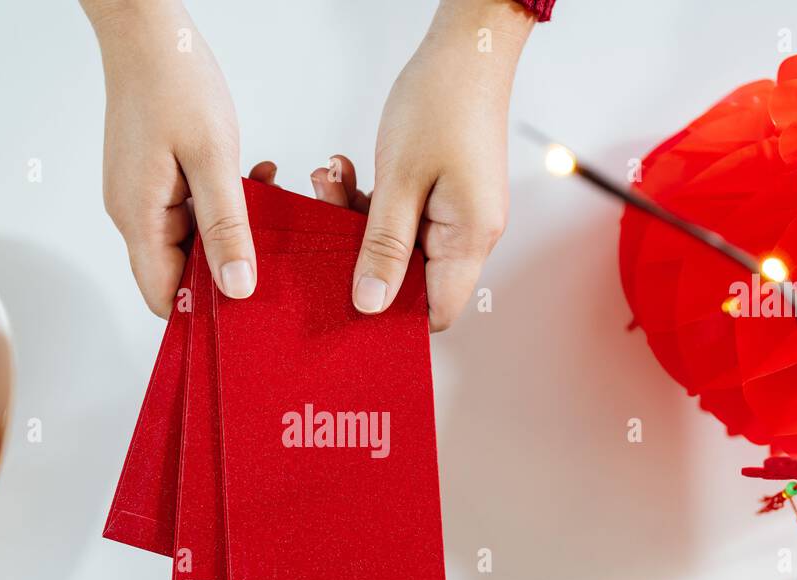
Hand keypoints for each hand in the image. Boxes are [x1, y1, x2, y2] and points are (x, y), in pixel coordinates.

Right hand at [82, 0, 254, 316]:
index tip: (249, 303)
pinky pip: (189, 210)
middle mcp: (132, 214)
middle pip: (178, 272)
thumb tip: (237, 288)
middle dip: (226, 264)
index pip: (164, 296)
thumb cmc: (174, 81)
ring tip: (266, 197)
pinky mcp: (152, 178)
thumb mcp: (213, 158)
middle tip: (272, 244)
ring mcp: (140, 195)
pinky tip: (251, 179)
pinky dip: (222, 203)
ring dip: (230, 228)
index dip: (203, 310)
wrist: (146, 30)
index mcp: (138, 218)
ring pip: (190, 239)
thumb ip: (226, 227)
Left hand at [348, 0, 533, 330]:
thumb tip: (370, 305)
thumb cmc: (441, 104)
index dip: (392, 314)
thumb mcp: (400, 180)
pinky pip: (402, 218)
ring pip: (399, 245)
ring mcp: (459, 215)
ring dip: (358, 220)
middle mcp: (471, 235)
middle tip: (326, 210)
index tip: (346, 295)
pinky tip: (349, 173)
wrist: (469, 49)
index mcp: (469, 239)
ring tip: (331, 180)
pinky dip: (372, 202)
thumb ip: (383, 247)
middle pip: (411, 279)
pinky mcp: (445, 196)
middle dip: (361, 253)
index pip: (434, 312)